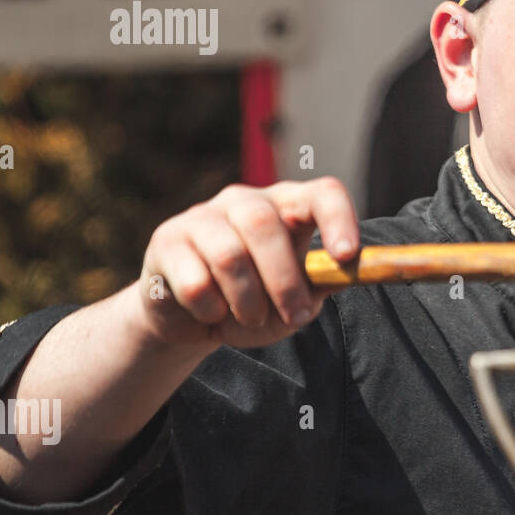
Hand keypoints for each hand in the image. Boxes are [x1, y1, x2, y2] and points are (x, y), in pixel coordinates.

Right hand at [131, 177, 359, 347]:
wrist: (191, 320)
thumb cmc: (255, 301)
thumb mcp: (296, 299)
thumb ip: (320, 284)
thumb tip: (347, 274)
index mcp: (287, 206)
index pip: (321, 193)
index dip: (338, 219)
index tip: (347, 256)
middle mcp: (244, 201)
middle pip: (264, 222)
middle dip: (284, 279)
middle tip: (295, 316)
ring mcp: (201, 216)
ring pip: (228, 255)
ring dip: (247, 301)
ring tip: (251, 318)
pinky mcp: (166, 240)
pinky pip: (195, 281)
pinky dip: (211, 310)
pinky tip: (212, 313)